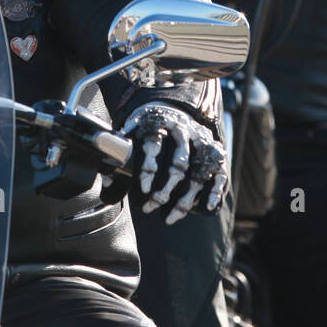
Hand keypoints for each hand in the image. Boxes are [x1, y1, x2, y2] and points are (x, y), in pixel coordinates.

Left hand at [120, 102, 228, 224]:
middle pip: (178, 163)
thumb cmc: (149, 126)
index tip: (144, 189)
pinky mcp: (215, 150)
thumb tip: (107, 180)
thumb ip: (119, 150)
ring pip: (197, 172)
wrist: (175, 110)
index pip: (155, 145)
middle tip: (151, 206)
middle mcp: (183, 130)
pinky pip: (219, 171)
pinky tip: (207, 206)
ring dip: (185, 198)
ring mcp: (201, 140)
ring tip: (171, 217)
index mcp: (161, 122)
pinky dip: (215, 189)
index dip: (149, 169)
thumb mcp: (133, 129)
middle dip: (165, 189)